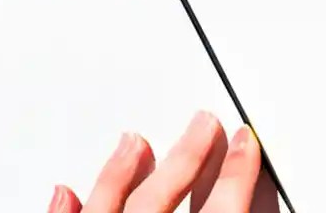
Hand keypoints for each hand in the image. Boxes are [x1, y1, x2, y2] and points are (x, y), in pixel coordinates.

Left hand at [48, 111, 260, 212]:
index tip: (246, 143)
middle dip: (185, 156)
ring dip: (122, 173)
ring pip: (108, 208)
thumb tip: (261, 193)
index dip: (236, 174)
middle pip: (158, 199)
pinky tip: (64, 191)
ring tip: (135, 141)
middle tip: (203, 122)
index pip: (221, 212)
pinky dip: (67, 210)